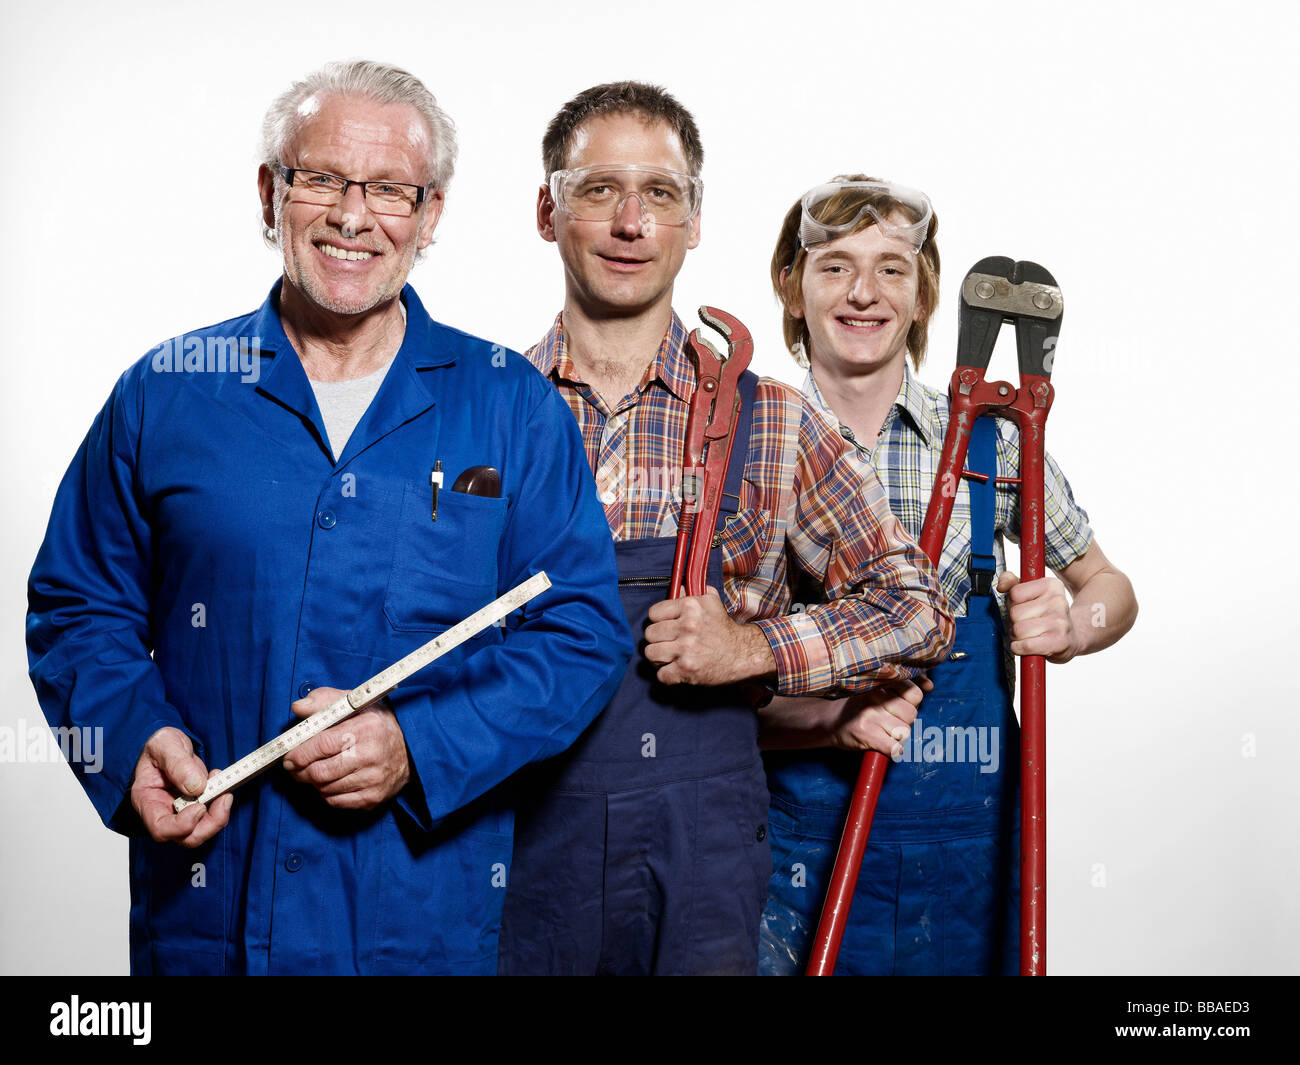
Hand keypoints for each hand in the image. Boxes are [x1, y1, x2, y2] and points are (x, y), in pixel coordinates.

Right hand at [130, 727, 231, 846]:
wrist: (168, 744)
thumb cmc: (160, 745)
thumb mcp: (165, 745)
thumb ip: (178, 764)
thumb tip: (196, 786)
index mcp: (147, 800)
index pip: (161, 828)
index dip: (183, 825)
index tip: (200, 807)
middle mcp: (163, 812)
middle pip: (187, 837)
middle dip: (210, 824)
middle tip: (224, 798)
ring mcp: (181, 812)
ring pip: (202, 830)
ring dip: (219, 813)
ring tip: (223, 784)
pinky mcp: (197, 807)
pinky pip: (212, 815)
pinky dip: (221, 803)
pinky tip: (221, 781)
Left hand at [282, 688, 410, 809]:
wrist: (412, 748)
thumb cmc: (377, 723)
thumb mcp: (355, 703)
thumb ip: (324, 701)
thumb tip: (298, 708)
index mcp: (366, 728)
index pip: (322, 745)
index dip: (300, 753)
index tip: (288, 756)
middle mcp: (372, 755)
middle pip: (321, 771)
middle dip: (300, 771)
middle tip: (294, 767)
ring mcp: (374, 779)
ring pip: (325, 788)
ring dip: (313, 782)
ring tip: (314, 771)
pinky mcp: (374, 797)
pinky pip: (336, 801)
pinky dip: (326, 793)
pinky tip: (330, 782)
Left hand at [643, 587, 776, 685]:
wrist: (742, 654)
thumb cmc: (723, 628)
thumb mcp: (711, 602)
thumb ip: (692, 592)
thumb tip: (676, 588)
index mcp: (690, 606)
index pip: (653, 613)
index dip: (658, 620)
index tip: (666, 625)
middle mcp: (687, 627)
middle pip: (650, 634)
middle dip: (657, 639)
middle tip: (668, 642)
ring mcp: (685, 650)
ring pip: (650, 653)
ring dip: (658, 657)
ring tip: (668, 656)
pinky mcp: (686, 670)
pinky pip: (661, 675)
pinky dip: (666, 675)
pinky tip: (675, 670)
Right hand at [827, 676, 931, 754]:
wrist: (828, 722)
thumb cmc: (857, 706)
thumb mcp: (877, 687)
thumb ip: (903, 684)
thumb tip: (929, 684)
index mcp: (879, 684)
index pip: (914, 693)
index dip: (912, 702)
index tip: (903, 703)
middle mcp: (875, 698)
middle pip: (911, 714)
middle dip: (904, 720)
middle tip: (888, 719)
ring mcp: (871, 716)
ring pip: (904, 731)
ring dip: (897, 736)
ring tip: (882, 730)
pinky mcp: (867, 734)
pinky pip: (894, 747)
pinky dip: (893, 750)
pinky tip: (884, 745)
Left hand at [997, 570, 1078, 662]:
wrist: (1071, 638)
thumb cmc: (1045, 615)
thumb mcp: (1029, 594)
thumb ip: (1011, 583)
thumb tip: (1001, 585)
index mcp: (1050, 585)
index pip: (1014, 593)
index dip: (1013, 604)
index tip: (1023, 608)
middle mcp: (1058, 601)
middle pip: (1015, 613)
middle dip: (1014, 622)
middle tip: (1025, 624)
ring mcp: (1060, 622)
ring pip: (1018, 630)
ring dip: (1017, 636)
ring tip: (1029, 634)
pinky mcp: (1059, 641)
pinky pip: (1025, 646)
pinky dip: (1020, 648)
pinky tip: (1028, 645)